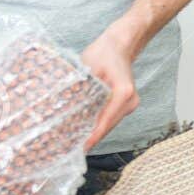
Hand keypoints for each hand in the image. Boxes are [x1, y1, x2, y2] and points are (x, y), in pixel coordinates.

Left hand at [79, 28, 137, 150]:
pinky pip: (110, 118)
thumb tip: (63, 106)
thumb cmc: (104, 52)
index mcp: (123, 92)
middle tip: (70, 149)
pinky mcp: (126, 104)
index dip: (92, 136)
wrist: (120, 45)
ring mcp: (130, 104)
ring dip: (94, 132)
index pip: (106, 121)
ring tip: (74, 143)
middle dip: (90, 137)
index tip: (80, 148)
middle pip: (108, 126)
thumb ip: (80, 87)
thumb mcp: (87, 67)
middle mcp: (130, 101)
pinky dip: (98, 124)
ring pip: (109, 124)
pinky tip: (84, 129)